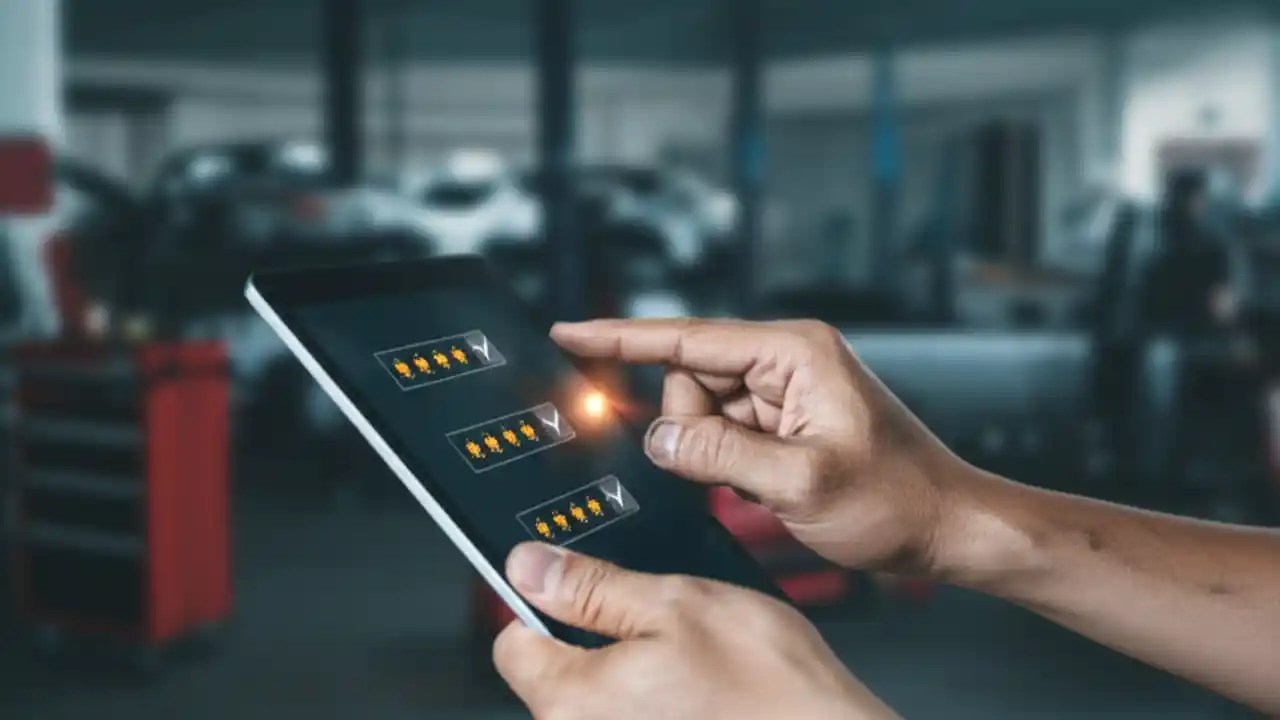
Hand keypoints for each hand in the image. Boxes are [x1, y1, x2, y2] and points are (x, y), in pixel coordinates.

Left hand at [493, 543, 897, 719]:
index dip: (547, 603)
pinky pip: (630, 718)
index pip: (514, 641)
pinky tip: (700, 691)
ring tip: (691, 660)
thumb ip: (590, 586)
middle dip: (597, 638)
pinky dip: (656, 701)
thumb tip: (527, 565)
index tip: (584, 588)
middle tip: (660, 621)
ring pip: (597, 697)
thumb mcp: (675, 603)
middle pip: (555, 672)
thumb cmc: (767, 685)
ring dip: (632, 671)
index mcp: (573, 698)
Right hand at [552, 318, 972, 575]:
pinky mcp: (787, 420)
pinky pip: (726, 433)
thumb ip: (719, 455)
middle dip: (691, 430)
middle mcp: (788, 360)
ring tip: (764, 483)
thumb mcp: (801, 481)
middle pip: (690, 380)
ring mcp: (787, 391)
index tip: (569, 334)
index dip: (621, 339)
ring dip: (714, 453)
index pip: (687, 339)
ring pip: (703, 413)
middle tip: (734, 473)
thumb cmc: (895, 499)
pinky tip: (763, 484)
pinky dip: (728, 462)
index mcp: (794, 353)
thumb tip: (658, 438)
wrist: (946, 526)